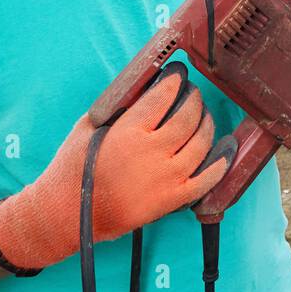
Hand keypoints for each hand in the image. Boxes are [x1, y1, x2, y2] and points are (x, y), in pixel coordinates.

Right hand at [0, 62, 230, 272]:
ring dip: (207, 125)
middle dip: (194, 100)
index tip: (179, 76)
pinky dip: (219, 165)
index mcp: (129, 131)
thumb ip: (115, 109)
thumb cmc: (72, 170)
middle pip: (187, 118)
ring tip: (204, 117)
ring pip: (201, 145)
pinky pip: (205, 181)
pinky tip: (224, 152)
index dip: (175, 82)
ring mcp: (165, 178)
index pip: (163, 97)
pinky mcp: (170, 201)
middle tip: (193, 94)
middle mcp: (151, 153)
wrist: (66, 215)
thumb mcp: (86, 127)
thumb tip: (141, 91)